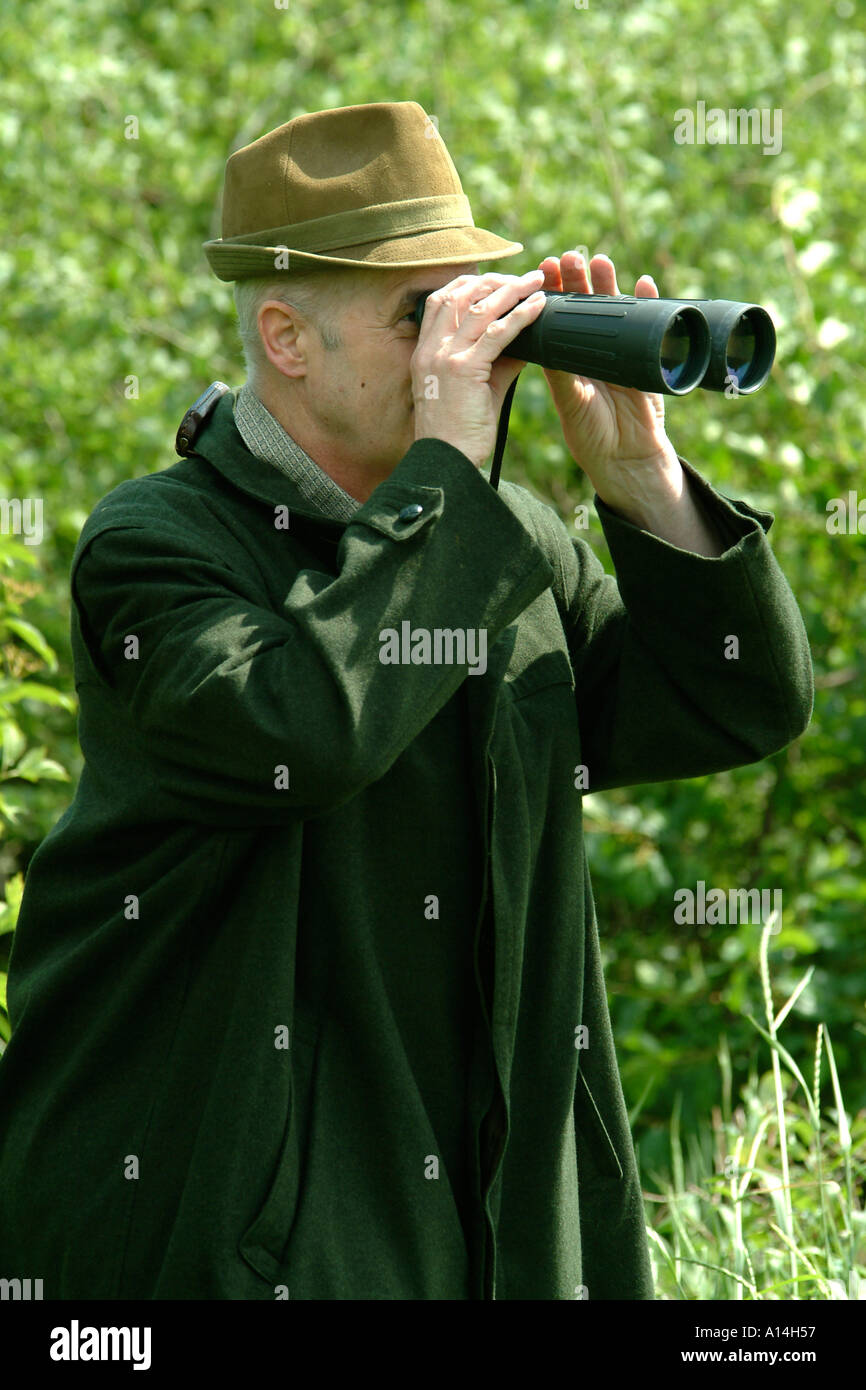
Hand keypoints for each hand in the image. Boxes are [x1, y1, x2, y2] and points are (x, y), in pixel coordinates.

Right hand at [411, 270, 545, 466]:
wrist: (446, 461)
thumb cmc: (460, 432)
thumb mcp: (474, 389)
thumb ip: (495, 361)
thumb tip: (523, 341)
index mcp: (425, 351)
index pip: (442, 300)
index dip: (470, 284)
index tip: (497, 281)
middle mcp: (431, 349)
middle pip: (460, 295)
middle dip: (494, 281)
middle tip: (523, 278)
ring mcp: (445, 357)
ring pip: (480, 308)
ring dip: (512, 289)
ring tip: (537, 281)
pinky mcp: (464, 370)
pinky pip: (497, 333)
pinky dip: (521, 316)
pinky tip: (539, 307)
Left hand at [536, 252, 681, 516]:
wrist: (626, 459)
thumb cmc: (592, 434)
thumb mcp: (571, 403)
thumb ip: (561, 375)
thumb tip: (545, 340)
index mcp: (570, 358)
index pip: (560, 318)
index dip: (552, 295)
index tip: (541, 271)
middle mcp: (595, 349)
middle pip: (587, 306)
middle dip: (578, 280)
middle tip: (567, 257)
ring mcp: (622, 351)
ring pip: (616, 309)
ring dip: (609, 283)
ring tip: (599, 260)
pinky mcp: (648, 358)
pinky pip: (650, 324)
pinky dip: (649, 303)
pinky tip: (644, 282)